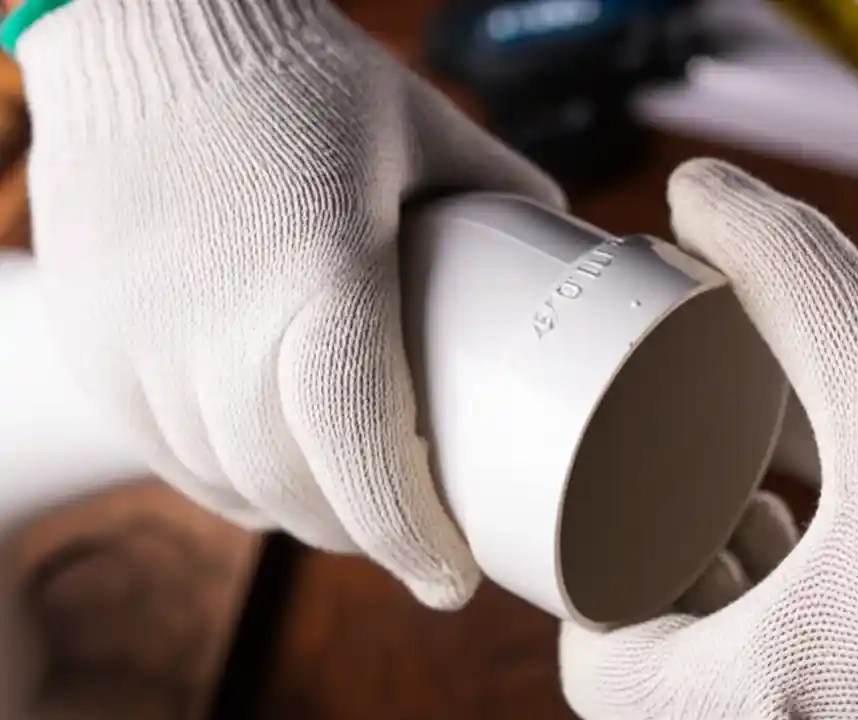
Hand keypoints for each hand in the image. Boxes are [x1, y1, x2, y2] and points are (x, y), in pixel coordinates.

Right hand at [17, 0, 560, 608]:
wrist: (146, 29)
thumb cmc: (300, 73)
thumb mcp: (425, 128)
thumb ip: (506, 190)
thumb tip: (567, 245)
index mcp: (320, 279)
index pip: (362, 456)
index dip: (411, 538)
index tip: (453, 582)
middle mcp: (218, 327)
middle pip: (299, 494)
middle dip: (366, 536)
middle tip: (415, 531)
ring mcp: (142, 343)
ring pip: (229, 487)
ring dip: (297, 517)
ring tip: (347, 509)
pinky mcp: (97, 342)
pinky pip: (163, 455)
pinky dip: (224, 482)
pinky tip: (261, 473)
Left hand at [560, 160, 857, 718]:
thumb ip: (789, 276)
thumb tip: (702, 193)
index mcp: (755, 697)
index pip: (599, 672)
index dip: (597, 585)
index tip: (630, 514)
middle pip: (680, 676)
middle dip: (691, 576)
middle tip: (724, 498)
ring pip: (763, 683)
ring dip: (763, 600)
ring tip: (786, 512)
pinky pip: (841, 684)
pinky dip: (833, 621)